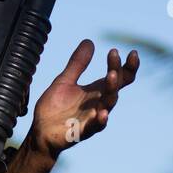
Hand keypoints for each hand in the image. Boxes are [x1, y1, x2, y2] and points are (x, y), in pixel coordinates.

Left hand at [25, 41, 138, 159]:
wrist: (40, 132)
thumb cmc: (55, 108)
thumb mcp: (64, 81)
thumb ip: (77, 64)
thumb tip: (89, 41)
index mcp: (96, 91)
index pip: (120, 77)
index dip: (128, 66)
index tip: (132, 52)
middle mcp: (99, 103)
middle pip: (115, 87)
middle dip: (117, 71)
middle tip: (114, 55)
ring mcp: (92, 117)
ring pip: (108, 104)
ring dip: (111, 90)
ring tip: (111, 76)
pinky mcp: (82, 131)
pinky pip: (95, 127)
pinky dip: (100, 121)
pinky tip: (102, 114)